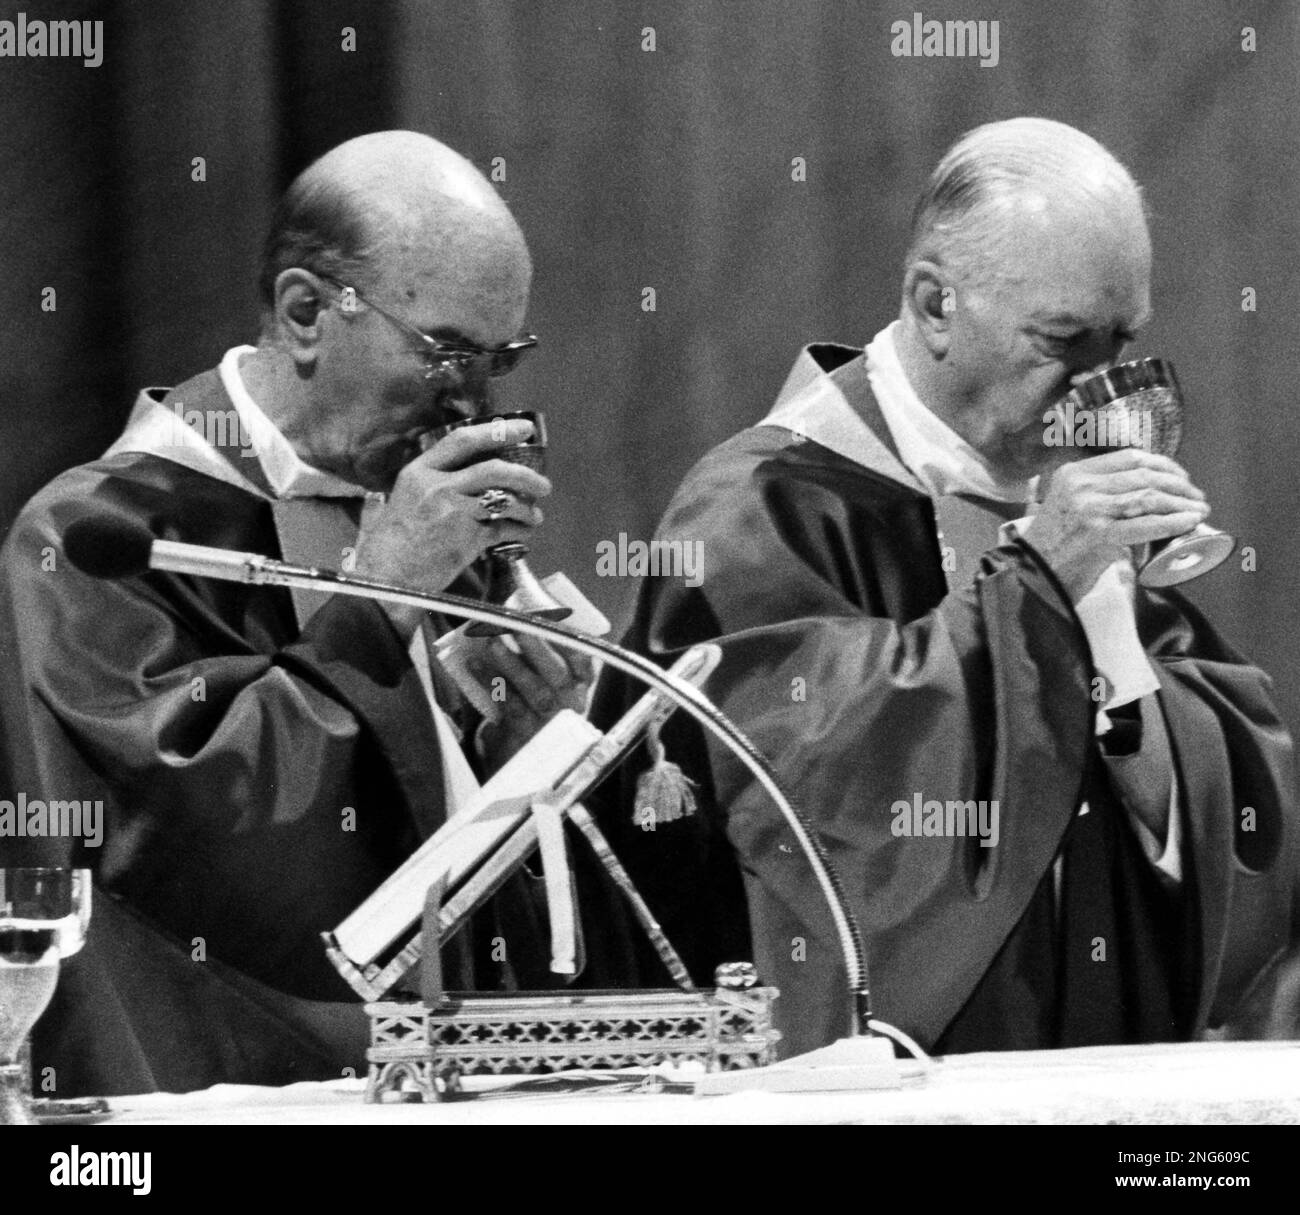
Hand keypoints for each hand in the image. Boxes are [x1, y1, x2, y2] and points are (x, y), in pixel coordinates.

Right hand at [352, 418, 549, 637]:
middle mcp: (438, 487)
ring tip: (535, 515)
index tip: (523, 429)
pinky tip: (523, 533)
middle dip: (525, 474)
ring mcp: (454, 513)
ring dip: (526, 506)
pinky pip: (502, 529)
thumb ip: (418, 486)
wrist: (387, 581)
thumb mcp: (393, 502)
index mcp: (419, 472)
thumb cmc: (386, 545)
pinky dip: (518, 530)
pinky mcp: (467, 540)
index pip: (463, 440)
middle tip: (543, 485)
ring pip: (503, 498)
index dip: (497, 431)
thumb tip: (439, 475)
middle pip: (493, 469)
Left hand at [465, 633, 594, 770]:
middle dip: (538, 646)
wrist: (523, 768)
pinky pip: (507, 704)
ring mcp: (547, 723)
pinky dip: (490, 681)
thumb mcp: (546, 694)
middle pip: (557, 675)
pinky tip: (474, 664)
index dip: (572, 643)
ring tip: (493, 641)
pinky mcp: (524, 734)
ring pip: (534, 690)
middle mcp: (569, 708)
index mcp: (579, 693)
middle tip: (517, 624)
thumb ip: (538, 665)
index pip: (585, 666)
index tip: (555, 620)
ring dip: (512, 663)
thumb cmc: (534, 717)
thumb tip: (513, 627)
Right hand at [1025, 449, 1209, 599]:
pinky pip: (1145, 524)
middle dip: (1179, 485)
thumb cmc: (1054, 545)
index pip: (1129, 457)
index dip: (1163, 464)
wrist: (1033, 574)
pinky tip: (1189, 521)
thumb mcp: (1068, 504)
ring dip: (1182, 503)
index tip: (1181, 476)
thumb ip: (1096, 492)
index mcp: (1074, 473)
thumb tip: (1143, 490)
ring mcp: (1090, 509)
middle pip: (1144, 475)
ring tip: (1199, 510)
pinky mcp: (1099, 534)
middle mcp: (1081, 486)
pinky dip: (1173, 522)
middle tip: (1197, 497)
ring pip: (1149, 496)